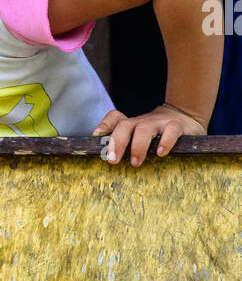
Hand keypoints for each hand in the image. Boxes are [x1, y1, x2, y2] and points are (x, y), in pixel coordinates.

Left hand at [92, 103, 206, 164]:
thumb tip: (110, 161)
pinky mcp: (176, 126)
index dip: (105, 125)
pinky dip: (165, 142)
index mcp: (132, 124)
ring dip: (138, 146)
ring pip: (144, 129)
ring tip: (136, 163)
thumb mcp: (140, 136)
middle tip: (112, 160)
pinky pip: (170, 131)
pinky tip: (161, 153)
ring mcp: (159, 123)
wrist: (185, 117)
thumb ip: (127, 145)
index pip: (115, 117)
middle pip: (124, 126)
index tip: (97, 135)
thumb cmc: (158, 133)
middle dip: (116, 142)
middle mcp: (142, 122)